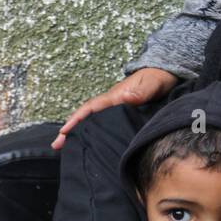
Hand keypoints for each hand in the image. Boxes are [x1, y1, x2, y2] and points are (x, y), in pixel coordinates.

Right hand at [52, 68, 179, 149]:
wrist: (164, 73)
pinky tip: (89, 143)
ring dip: (78, 132)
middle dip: (69, 130)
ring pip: (91, 121)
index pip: (90, 109)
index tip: (64, 131)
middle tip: (56, 146)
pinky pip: (101, 124)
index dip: (76, 120)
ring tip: (65, 147)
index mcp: (113, 97)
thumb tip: (123, 98)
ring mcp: (114, 108)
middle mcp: (110, 103)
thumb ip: (138, 93)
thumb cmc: (156, 79)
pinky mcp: (120, 113)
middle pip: (85, 117)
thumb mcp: (149, 85)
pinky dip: (91, 132)